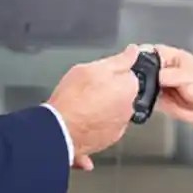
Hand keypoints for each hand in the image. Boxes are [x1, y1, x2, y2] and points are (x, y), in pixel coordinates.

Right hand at [47, 45, 140, 170]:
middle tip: (87, 90)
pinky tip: (83, 119)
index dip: (110, 73)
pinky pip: (105, 127)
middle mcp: (128, 109)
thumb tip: (133, 51)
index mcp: (128, 88)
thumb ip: (118, 60)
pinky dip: (97, 124)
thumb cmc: (73, 98)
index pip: (128, 75)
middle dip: (108, 91)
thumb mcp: (93, 68)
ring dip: (103, 108)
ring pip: (113, 111)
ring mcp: (119, 127)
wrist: (59, 129)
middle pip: (121, 94)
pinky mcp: (108, 140)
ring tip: (83, 106)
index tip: (98, 76)